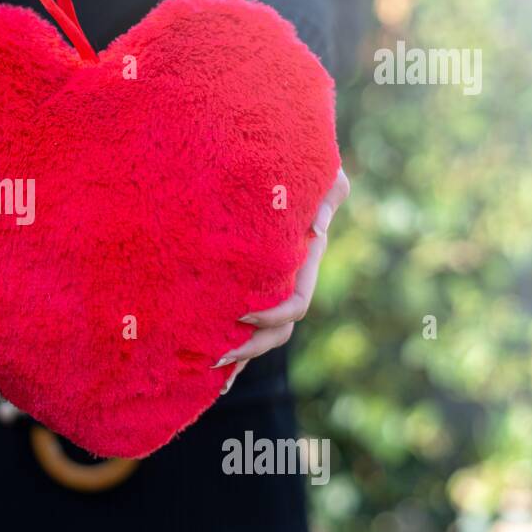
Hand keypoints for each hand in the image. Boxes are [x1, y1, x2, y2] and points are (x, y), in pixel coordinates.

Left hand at [213, 168, 350, 394]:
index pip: (295, 305)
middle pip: (275, 333)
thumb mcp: (326, 177)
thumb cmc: (306, 167)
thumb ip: (328, 197)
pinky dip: (229, 348)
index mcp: (304, 265)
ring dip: (236, 356)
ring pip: (257, 336)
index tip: (243, 311)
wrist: (280, 161)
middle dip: (249, 347)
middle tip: (215, 354)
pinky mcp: (245, 286)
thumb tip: (316, 228)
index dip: (273, 315)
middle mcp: (287, 283)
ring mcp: (267, 288)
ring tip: (204, 371)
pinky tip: (206, 371)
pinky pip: (239, 324)